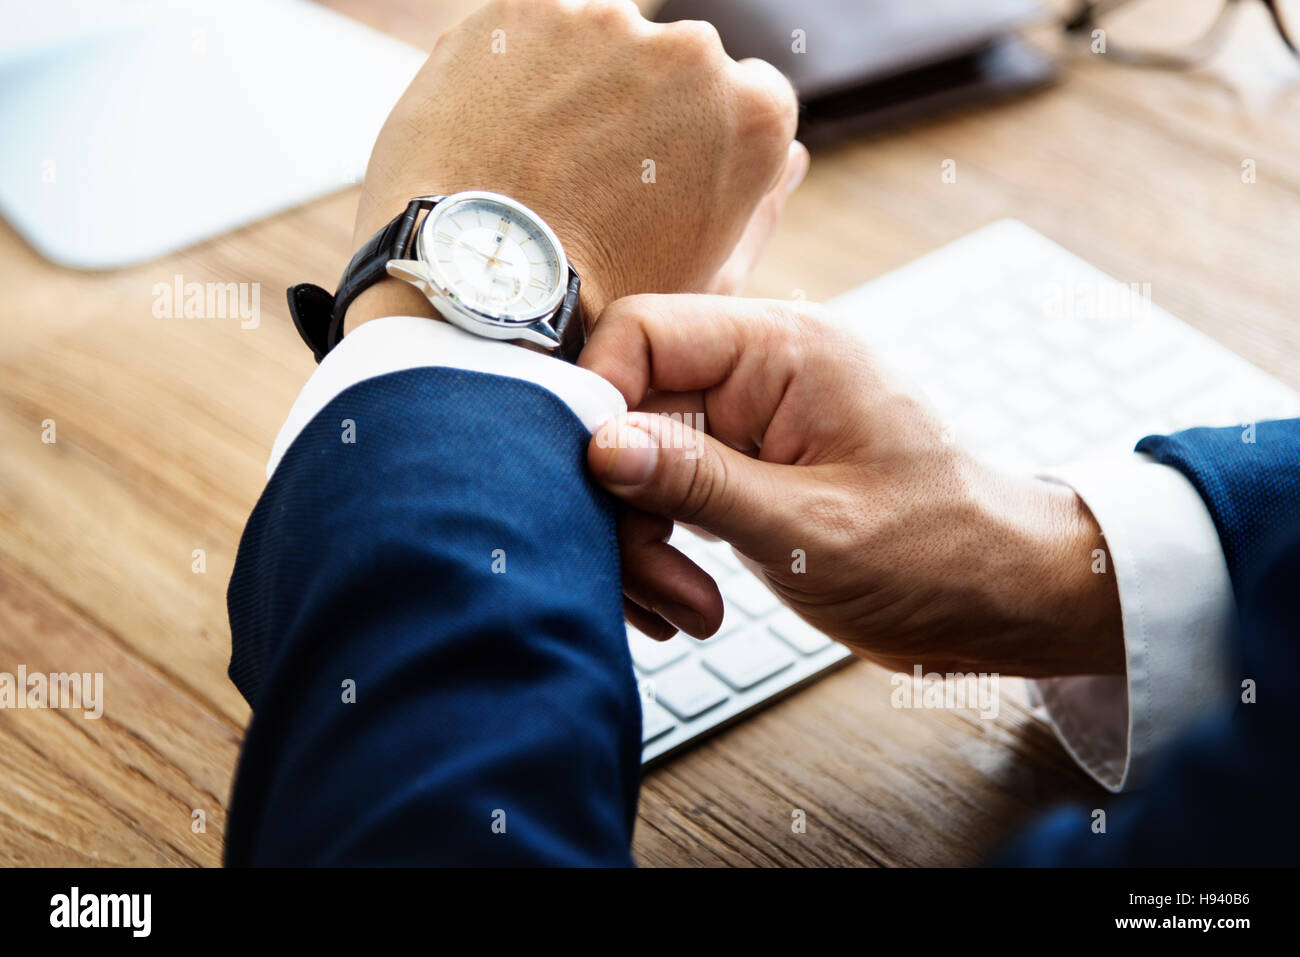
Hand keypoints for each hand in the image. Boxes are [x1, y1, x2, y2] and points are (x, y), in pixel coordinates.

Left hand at [343, 0, 805, 333]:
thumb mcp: (706, 282)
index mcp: (754, 115)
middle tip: (589, 180)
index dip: (699, 144)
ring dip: (579, 87)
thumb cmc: (599, 306)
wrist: (476, 290)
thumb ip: (762, 208)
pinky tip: (498, 139)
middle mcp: (692, 51)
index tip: (659, 179)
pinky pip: (531, 33)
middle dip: (642, 109)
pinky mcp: (525, 9)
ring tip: (536, 166)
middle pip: (675, 67)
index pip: (749, 98)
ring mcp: (606, 22)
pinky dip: (518, 73)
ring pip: (600, 45)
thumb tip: (795, 158)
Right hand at [581, 295, 1123, 677]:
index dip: (598, 401)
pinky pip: (666, 499)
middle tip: (656, 585)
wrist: (1000, 601)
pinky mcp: (743, 477)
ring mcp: (748, 429)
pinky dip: (661, 557)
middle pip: (631, 411)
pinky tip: (689, 608)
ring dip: (642, 545)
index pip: (645, 333)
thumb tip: (598, 445)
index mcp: (784, 350)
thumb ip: (698, 481)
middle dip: (625, 506)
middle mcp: (759, 376)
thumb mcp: (811, 528)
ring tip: (688, 613)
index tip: (590, 482)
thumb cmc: (940, 554)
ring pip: (638, 465)